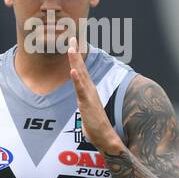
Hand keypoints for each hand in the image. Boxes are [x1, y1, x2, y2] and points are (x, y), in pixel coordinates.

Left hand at [67, 40, 125, 156]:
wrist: (107, 139)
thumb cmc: (97, 129)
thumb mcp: (87, 115)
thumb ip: (84, 109)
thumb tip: (83, 110)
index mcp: (89, 92)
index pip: (81, 72)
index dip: (76, 59)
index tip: (73, 45)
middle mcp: (90, 91)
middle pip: (81, 69)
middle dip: (76, 53)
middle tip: (72, 38)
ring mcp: (89, 96)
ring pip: (81, 75)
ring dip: (76, 61)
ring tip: (71, 48)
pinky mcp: (87, 104)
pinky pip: (81, 90)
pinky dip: (77, 80)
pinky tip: (73, 71)